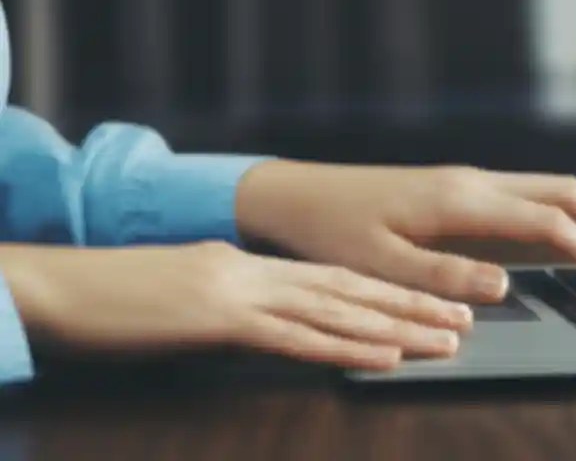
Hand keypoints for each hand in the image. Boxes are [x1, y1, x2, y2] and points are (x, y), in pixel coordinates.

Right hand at [0, 242, 471, 370]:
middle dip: (412, 306)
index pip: (334, 279)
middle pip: (350, 290)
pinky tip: (383, 357)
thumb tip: (279, 328)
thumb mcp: (189, 302)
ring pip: (335, 311)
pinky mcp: (216, 318)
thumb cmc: (117, 301)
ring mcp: (238, 293)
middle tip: (465, 320)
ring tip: (445, 340)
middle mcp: (255, 273)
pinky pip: (292, 336)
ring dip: (396, 328)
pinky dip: (343, 347)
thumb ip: (240, 311)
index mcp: (249, 268)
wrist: (59, 286)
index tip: (433, 303)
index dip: (388, 292)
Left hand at [235, 163, 575, 302]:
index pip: (552, 222)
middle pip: (568, 193)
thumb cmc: (331, 232)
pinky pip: (530, 197)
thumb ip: (444, 276)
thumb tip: (508, 285)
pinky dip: (567, 218)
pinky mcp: (462, 190)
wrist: (296, 195)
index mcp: (462, 199)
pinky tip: (573, 242)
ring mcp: (471, 182)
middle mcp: (475, 182)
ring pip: (554, 190)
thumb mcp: (380, 266)